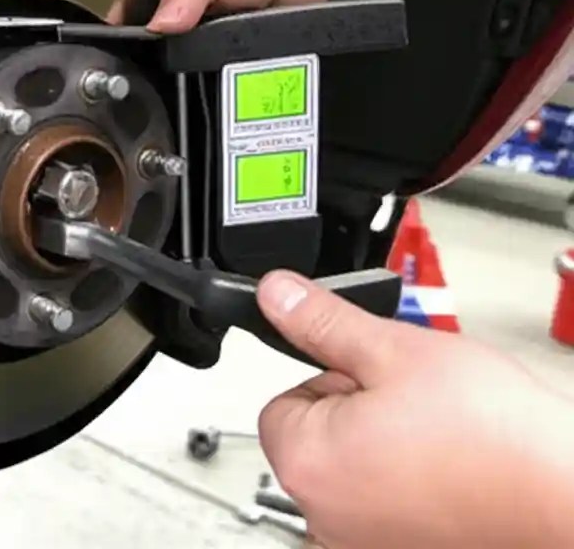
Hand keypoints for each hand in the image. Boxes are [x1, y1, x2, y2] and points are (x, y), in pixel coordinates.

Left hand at [255, 271, 573, 548]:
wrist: (569, 495)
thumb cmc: (495, 436)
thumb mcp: (395, 350)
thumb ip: (322, 323)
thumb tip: (276, 296)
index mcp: (305, 465)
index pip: (280, 401)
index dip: (332, 377)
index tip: (375, 377)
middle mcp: (321, 516)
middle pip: (315, 437)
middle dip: (358, 410)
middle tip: (417, 404)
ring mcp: (359, 542)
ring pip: (352, 469)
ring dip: (384, 446)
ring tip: (440, 436)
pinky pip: (382, 503)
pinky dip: (406, 483)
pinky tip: (448, 469)